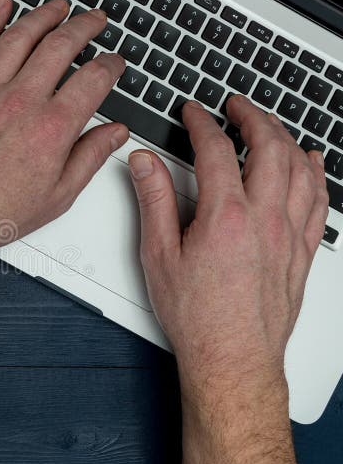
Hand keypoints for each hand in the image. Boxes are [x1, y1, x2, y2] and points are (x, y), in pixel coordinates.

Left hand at [0, 0, 127, 255]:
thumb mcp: (54, 198)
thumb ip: (89, 159)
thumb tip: (113, 134)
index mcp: (51, 128)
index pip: (93, 79)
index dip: (110, 65)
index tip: (114, 62)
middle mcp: (19, 102)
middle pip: (60, 45)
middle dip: (84, 26)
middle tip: (94, 19)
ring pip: (19, 37)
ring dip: (43, 16)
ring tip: (58, 7)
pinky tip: (1, 7)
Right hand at [129, 96, 327, 390]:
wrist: (232, 358)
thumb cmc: (197, 316)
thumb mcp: (159, 256)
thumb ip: (153, 201)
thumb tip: (144, 163)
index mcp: (226, 217)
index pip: (217, 150)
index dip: (202, 123)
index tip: (193, 112)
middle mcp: (265, 220)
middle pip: (269, 148)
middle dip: (253, 117)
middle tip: (237, 105)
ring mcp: (289, 235)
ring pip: (299, 168)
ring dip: (285, 137)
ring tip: (270, 124)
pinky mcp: (301, 252)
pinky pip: (318, 200)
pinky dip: (316, 173)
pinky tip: (311, 163)